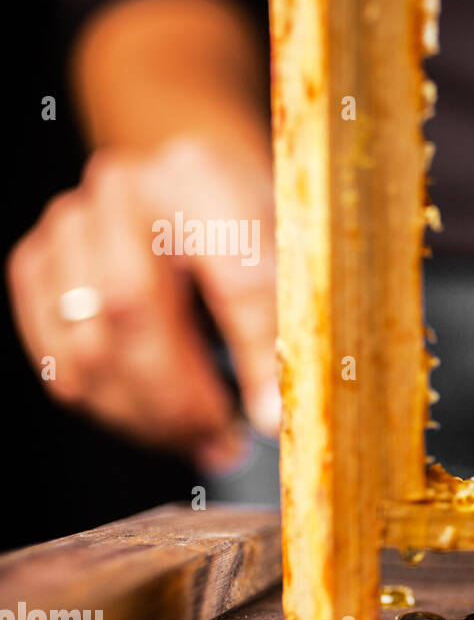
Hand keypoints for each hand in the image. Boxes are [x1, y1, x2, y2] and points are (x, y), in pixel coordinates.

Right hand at [6, 136, 277, 471]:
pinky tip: (153, 422)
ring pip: (88, 345)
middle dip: (180, 398)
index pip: (234, 275)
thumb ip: (290, 309)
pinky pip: (58, 358)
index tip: (271, 416)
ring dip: (145, 415)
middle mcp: (124, 192)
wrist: (184, 179)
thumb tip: (281, 404)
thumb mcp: (289, 245)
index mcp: (203, 176)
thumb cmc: (247, 220)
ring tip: (199, 440)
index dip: (254, 354)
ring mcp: (70, 226)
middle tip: (223, 442)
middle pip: (134, 310)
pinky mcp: (37, 263)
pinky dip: (106, 405)